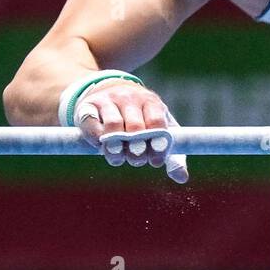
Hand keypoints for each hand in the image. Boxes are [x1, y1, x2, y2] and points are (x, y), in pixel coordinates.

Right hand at [73, 81, 189, 182]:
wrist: (108, 91)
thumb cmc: (141, 119)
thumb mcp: (159, 130)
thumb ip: (172, 155)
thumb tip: (182, 178)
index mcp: (151, 102)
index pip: (157, 122)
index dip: (157, 145)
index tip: (156, 161)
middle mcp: (130, 98)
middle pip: (135, 127)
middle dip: (136, 150)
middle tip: (136, 160)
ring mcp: (108, 100)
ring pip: (113, 125)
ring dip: (115, 148)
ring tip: (117, 158)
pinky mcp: (88, 106)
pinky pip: (90, 123)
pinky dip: (95, 138)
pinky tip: (100, 146)